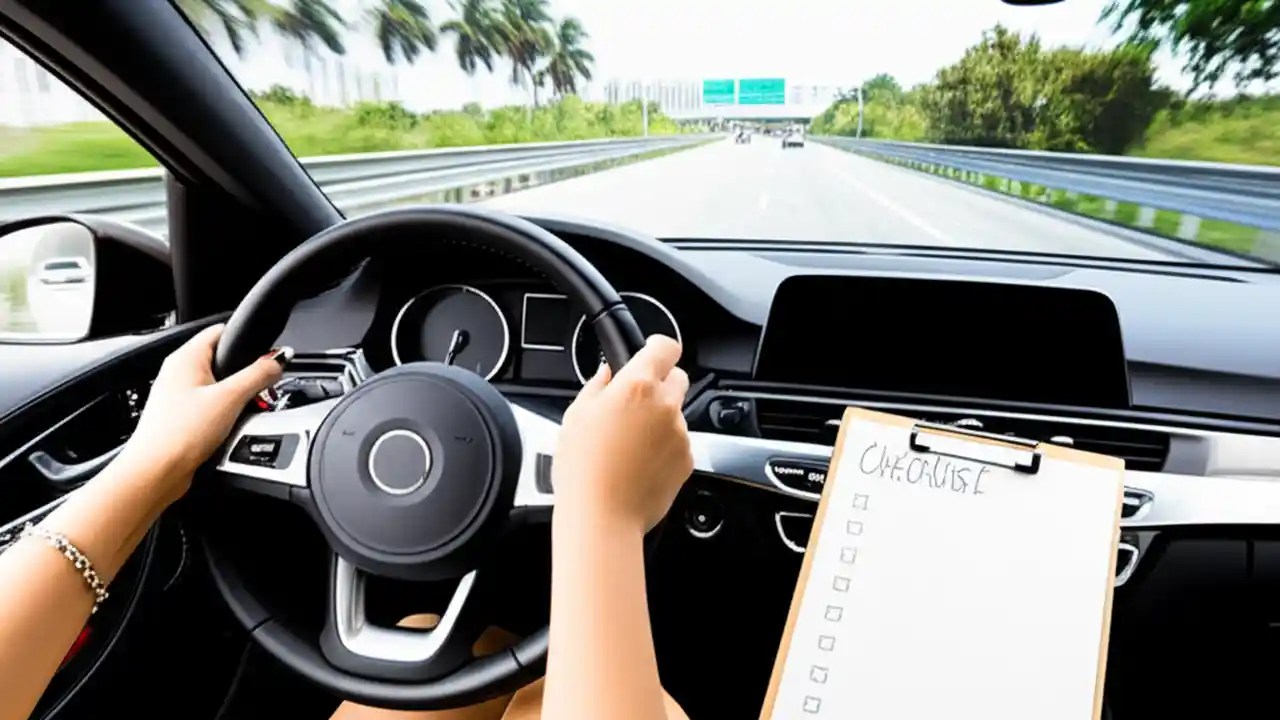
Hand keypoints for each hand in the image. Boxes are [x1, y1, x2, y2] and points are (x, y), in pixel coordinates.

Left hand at [117, 324, 286, 501]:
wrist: (157, 472)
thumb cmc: (180, 433)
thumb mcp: (231, 398)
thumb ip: (259, 375)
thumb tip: (278, 359)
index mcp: (186, 358)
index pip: (221, 331)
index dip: (246, 340)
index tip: (267, 355)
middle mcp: (178, 373)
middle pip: (223, 361)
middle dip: (245, 375)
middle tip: (259, 390)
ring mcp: (178, 396)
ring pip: (218, 386)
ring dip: (236, 398)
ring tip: (244, 412)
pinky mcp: (182, 417)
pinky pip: (211, 407)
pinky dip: (225, 414)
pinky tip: (230, 427)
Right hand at [553, 335, 692, 532]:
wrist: (602, 515)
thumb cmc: (583, 469)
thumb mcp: (576, 416)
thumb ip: (598, 386)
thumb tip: (607, 375)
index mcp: (637, 386)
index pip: (666, 347)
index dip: (658, 347)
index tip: (651, 353)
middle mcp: (665, 405)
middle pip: (677, 378)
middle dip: (660, 385)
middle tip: (633, 404)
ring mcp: (680, 433)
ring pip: (676, 414)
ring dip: (659, 420)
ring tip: (628, 444)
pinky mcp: (687, 459)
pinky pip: (679, 442)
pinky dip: (664, 448)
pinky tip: (639, 462)